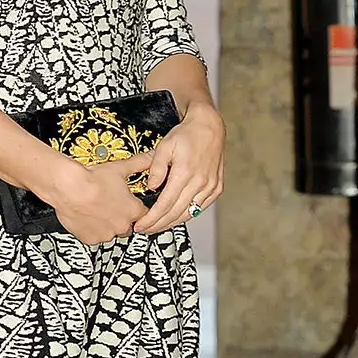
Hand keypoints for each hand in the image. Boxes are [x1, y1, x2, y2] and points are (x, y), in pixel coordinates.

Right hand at [49, 154, 151, 246]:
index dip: (136, 208)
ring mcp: (106, 234)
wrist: (69, 187)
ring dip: (107, 225)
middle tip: (111, 205)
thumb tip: (152, 156)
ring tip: (98, 209)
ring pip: (111, 233)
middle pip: (128, 226)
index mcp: (133, 210)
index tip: (129, 204)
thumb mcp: (120, 168)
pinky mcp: (91, 239)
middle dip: (121, 218)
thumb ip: (140, 163)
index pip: (144, 215)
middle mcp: (122, 225)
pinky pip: (95, 238)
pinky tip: (88, 217)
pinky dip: (92, 230)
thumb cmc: (92, 180)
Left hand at [134, 104, 225, 233]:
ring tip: (157, 227)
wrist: (209, 127)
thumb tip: (150, 187)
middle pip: (176, 213)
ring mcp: (210, 186)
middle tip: (145, 230)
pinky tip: (175, 217)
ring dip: (172, 223)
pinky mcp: (216, 188)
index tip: (140, 226)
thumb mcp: (164, 147)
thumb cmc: (186, 135)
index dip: (151, 219)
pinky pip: (199, 208)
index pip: (165, 204)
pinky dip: (186, 215)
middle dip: (158, 225)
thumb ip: (156, 168)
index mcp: (185, 173)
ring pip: (189, 214)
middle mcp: (200, 182)